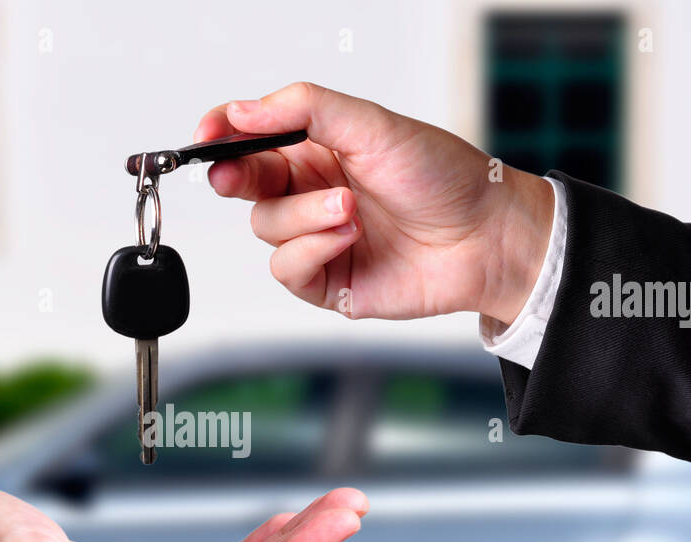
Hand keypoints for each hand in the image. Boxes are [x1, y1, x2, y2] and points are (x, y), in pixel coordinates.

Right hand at [195, 82, 554, 323]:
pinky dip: (311, 250)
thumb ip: (304, 110)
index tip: (206, 135)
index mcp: (317, 149)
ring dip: (304, 216)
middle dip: (238, 176)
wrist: (484, 237)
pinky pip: (287, 268)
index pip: (252, 139)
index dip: (222, 135)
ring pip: (266, 228)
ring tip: (351, 208)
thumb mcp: (371, 125)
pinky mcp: (327, 281)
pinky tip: (348, 236)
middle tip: (234, 172)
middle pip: (246, 184)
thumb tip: (242, 111)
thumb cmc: (442, 177)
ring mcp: (317, 238)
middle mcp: (312, 193)